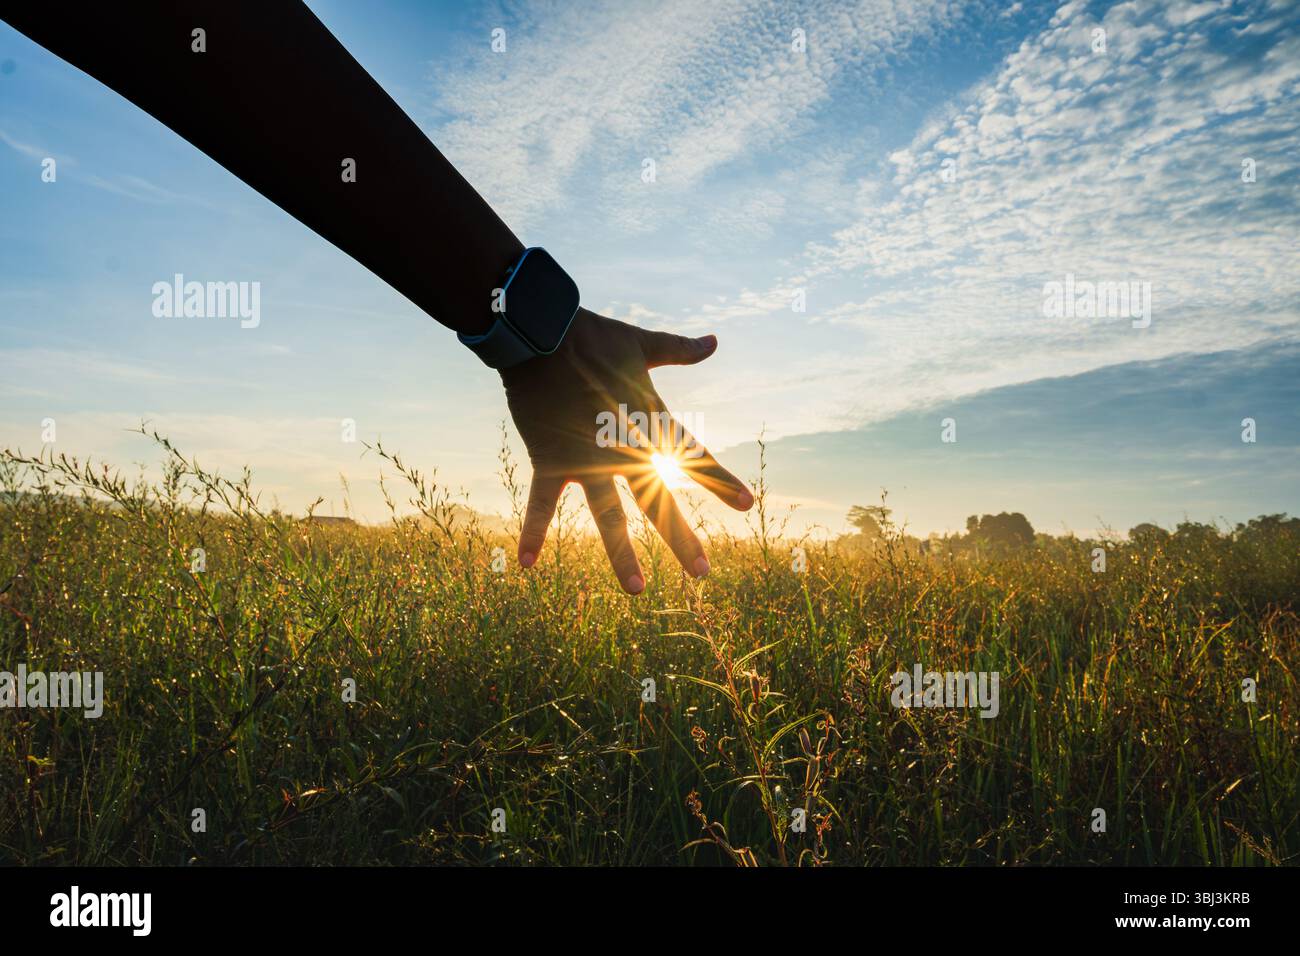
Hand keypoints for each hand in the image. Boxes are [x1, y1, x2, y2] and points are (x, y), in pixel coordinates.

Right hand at [501, 308, 753, 592]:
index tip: (747, 504)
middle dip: (681, 537)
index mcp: (648, 421)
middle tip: (702, 572)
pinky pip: (542, 504)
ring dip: (622, 555)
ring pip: (608, 517)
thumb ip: (679, 349)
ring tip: (638, 591)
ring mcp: (585, 461)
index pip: (692, 457)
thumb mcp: (640, 343)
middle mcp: (622, 450)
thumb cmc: (591, 335)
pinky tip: (528, 565)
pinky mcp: (551, 461)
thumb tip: (713, 341)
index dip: (720, 481)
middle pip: (658, 501)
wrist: (539, 334)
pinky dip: (534, 532)